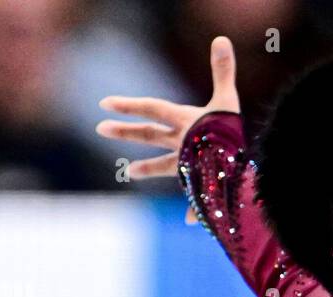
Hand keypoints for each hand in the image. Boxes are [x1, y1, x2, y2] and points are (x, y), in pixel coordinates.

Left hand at [96, 35, 239, 221]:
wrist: (232, 174)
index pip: (151, 109)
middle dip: (125, 131)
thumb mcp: (227, 101)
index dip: (129, 105)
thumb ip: (223, 71)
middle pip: (148, 135)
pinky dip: (194, 210)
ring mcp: (188, 166)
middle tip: (100, 129)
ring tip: (129, 172)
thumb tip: (221, 38)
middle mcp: (181, 143)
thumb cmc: (228, 136)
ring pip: (163, 166)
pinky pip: (196, 200)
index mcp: (184, 122)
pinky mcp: (200, 186)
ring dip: (147, 168)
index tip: (104, 104)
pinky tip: (189, 221)